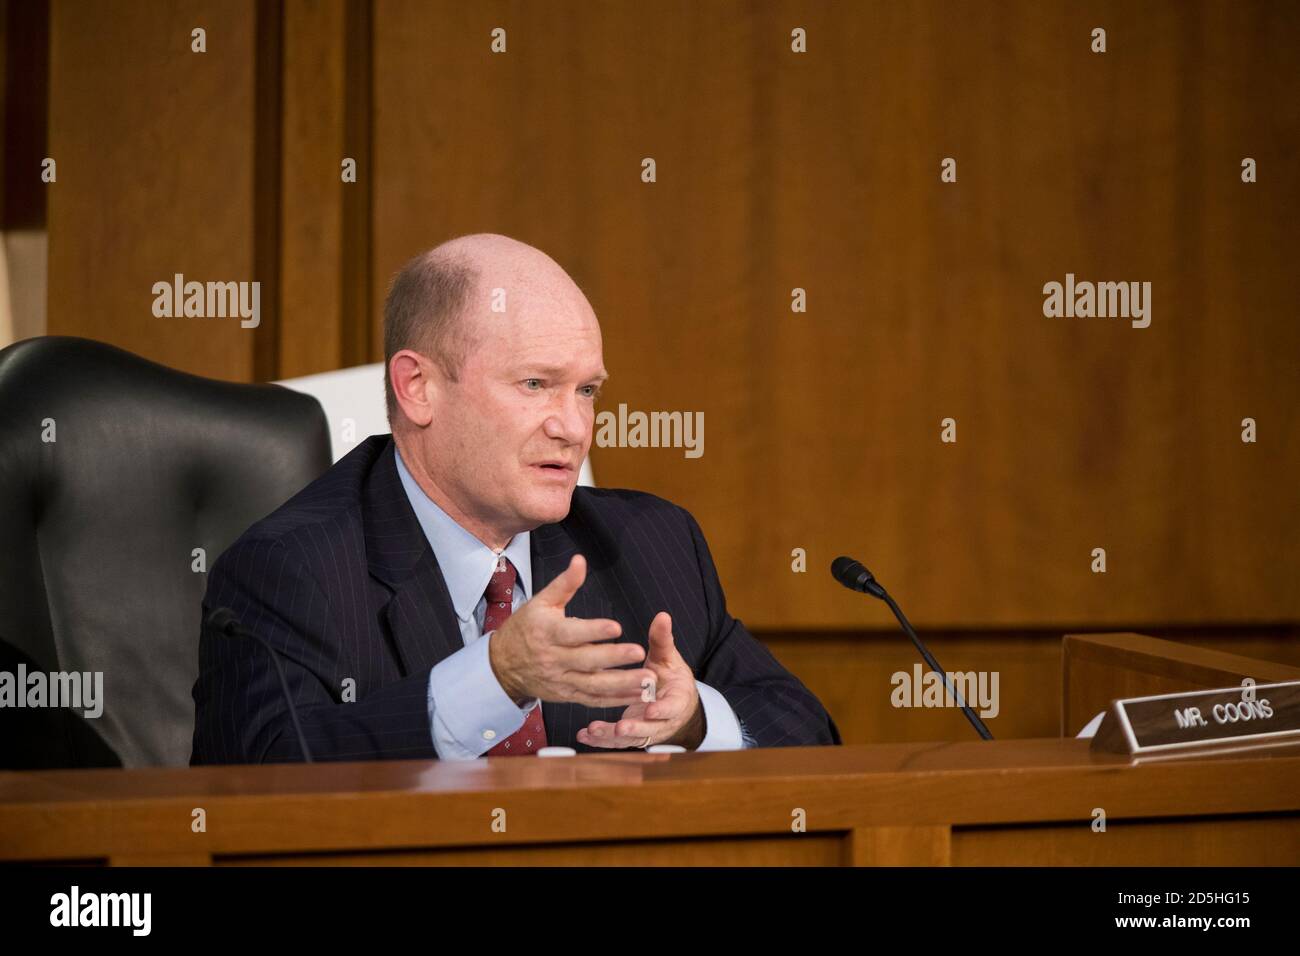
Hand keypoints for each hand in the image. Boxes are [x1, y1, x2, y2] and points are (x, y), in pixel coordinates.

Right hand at [488, 554, 654, 707]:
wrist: (502, 665)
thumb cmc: (525, 628)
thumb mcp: (540, 602)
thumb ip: (565, 583)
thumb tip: (580, 560)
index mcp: (547, 632)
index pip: (572, 633)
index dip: (593, 631)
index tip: (616, 627)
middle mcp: (554, 659)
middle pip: (586, 661)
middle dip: (614, 657)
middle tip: (639, 652)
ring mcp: (561, 680)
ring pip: (593, 685)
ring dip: (622, 684)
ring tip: (647, 680)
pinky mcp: (567, 695)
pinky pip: (593, 700)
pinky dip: (615, 700)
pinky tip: (637, 695)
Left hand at [577, 611, 704, 749]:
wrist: (675, 701)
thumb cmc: (671, 676)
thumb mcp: (669, 658)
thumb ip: (663, 640)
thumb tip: (662, 616)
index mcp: (676, 700)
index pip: (671, 707)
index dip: (662, 710)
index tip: (651, 709)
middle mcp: (663, 720)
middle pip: (651, 729)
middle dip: (635, 729)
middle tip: (621, 727)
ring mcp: (647, 731)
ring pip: (631, 739)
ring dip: (612, 736)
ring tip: (593, 730)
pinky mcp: (632, 736)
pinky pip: (616, 741)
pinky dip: (601, 740)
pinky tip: (584, 735)